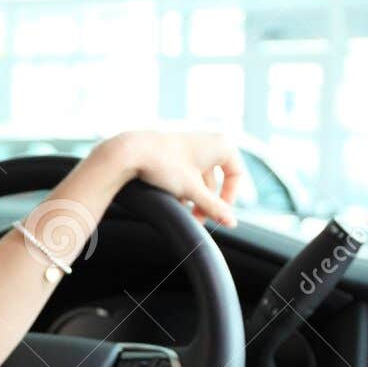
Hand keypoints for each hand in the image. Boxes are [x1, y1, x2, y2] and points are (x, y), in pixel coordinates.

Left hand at [93, 130, 245, 227]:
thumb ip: (213, 207)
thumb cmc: (165, 164)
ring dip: (192, 200)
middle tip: (197, 220)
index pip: (236, 175)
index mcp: (221, 145)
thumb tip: (232, 223)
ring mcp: (192, 148)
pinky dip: (182, 191)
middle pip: (215, 181)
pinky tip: (172, 202)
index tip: (218, 213)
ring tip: (183, 214)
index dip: (229, 197)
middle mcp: (209, 143)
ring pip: (199, 181)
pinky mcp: (176, 154)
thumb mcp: (192, 189)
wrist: (131, 151)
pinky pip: (186, 177)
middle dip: (206, 203)